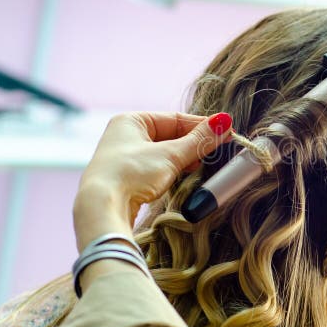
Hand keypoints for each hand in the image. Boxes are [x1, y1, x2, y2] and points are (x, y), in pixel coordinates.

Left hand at [72, 111, 231, 251]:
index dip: (201, 126)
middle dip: (194, 144)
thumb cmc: (131, 174)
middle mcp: (125, 136)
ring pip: (164, 153)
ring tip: (205, 164)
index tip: (224, 132)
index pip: (174, 118)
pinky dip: (173, 171)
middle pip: (170, 135)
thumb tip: (224, 123)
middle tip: (218, 150)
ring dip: (185, 159)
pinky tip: (185, 176)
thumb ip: (199, 140)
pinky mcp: (126, 178)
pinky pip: (157, 168)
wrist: (102, 208)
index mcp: (131, 120)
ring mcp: (124, 158)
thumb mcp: (170, 155)